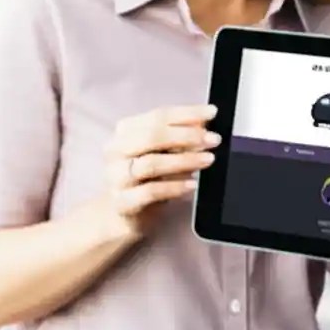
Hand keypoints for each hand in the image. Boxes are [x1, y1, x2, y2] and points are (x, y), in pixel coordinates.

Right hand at [102, 104, 219, 238]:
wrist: (122, 215)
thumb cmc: (146, 179)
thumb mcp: (163, 155)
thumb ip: (179, 140)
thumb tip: (203, 127)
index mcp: (126, 131)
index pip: (158, 116)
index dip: (187, 113)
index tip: (212, 113)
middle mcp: (116, 151)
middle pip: (151, 136)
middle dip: (186, 135)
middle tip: (213, 139)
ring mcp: (116, 177)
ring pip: (151, 164)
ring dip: (184, 160)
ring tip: (208, 160)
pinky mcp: (122, 202)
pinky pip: (150, 192)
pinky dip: (174, 187)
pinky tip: (192, 185)